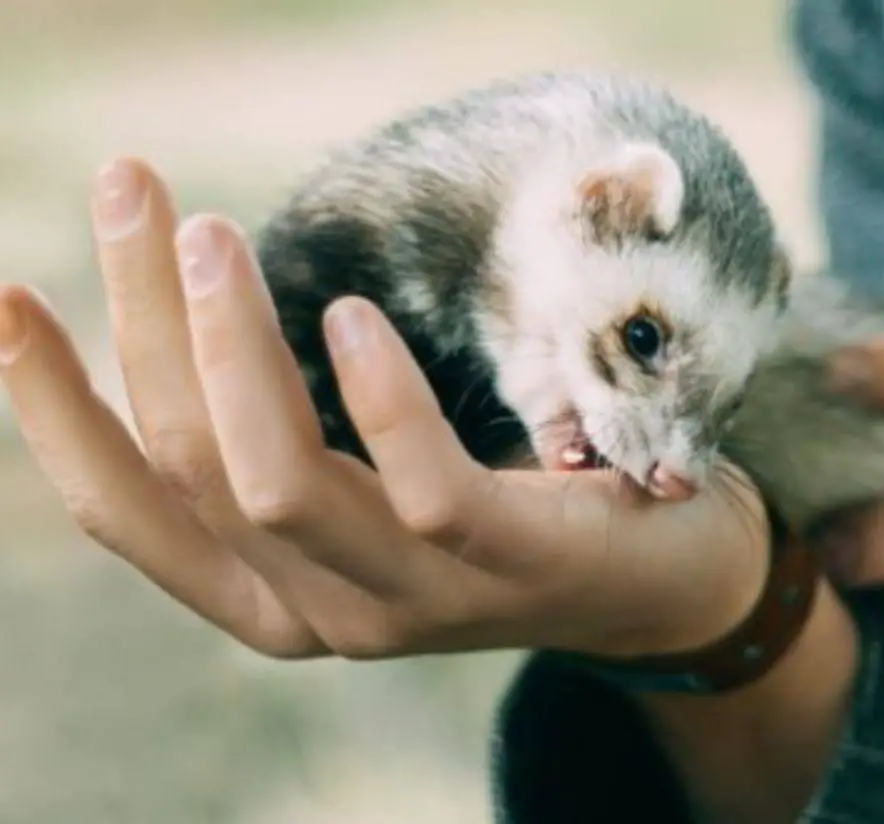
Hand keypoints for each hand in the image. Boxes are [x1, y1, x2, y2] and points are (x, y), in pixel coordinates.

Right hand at [0, 157, 777, 663]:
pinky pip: (422, 486)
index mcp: (271, 599)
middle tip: (133, 189)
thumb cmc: (500, 505)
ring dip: (228, 344)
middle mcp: (324, 614)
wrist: (657, 574)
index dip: (50, 405)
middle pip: (189, 467)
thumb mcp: (371, 486)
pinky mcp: (507, 564)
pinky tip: (353, 314)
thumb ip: (287, 444)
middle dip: (141, 321)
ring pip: (275, 481)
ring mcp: (415, 599)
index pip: (128, 509)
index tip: (5, 295)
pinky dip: (377, 394)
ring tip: (215, 231)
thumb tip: (191, 325)